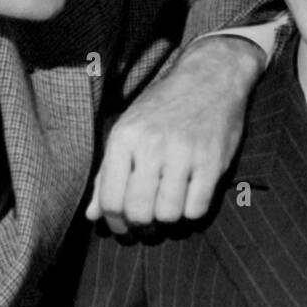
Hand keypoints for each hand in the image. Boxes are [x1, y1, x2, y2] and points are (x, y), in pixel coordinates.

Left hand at [86, 35, 264, 230]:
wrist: (210, 79)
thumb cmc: (164, 107)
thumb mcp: (128, 131)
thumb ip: (108, 174)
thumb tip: (93, 216)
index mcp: (124, 138)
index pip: (111, 201)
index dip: (116, 223)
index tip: (124, 227)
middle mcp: (152, 145)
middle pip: (140, 212)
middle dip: (142, 228)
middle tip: (147, 227)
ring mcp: (185, 153)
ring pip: (169, 214)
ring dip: (168, 222)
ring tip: (168, 212)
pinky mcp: (213, 161)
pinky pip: (197, 208)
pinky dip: (192, 213)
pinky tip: (189, 200)